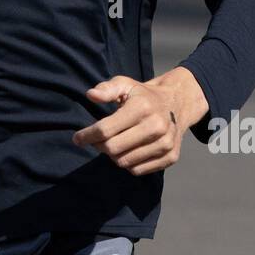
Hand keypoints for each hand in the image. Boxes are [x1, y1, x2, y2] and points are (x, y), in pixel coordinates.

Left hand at [76, 67, 208, 175]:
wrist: (177, 103)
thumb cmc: (143, 95)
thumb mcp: (125, 84)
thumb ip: (107, 89)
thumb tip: (90, 94)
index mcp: (142, 107)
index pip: (105, 130)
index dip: (87, 136)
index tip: (77, 138)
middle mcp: (156, 126)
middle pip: (113, 149)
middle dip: (98, 146)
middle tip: (96, 140)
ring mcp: (165, 143)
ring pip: (124, 162)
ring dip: (113, 155)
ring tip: (114, 143)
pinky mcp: (171, 156)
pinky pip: (138, 170)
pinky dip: (128, 164)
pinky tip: (129, 150)